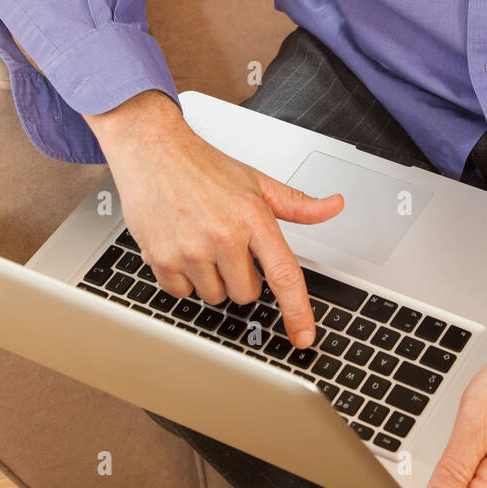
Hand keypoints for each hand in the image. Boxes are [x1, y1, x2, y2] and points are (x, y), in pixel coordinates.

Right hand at [102, 115, 343, 347]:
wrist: (154, 151)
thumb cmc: (204, 167)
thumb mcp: (257, 182)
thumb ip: (297, 204)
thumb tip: (332, 207)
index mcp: (253, 217)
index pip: (284, 275)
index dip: (297, 311)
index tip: (303, 336)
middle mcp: (223, 235)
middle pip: (247, 294)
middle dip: (243, 277)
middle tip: (230, 247)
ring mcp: (191, 250)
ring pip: (215, 296)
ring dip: (213, 279)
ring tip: (202, 242)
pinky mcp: (161, 259)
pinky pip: (182, 294)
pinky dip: (184, 279)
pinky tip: (182, 247)